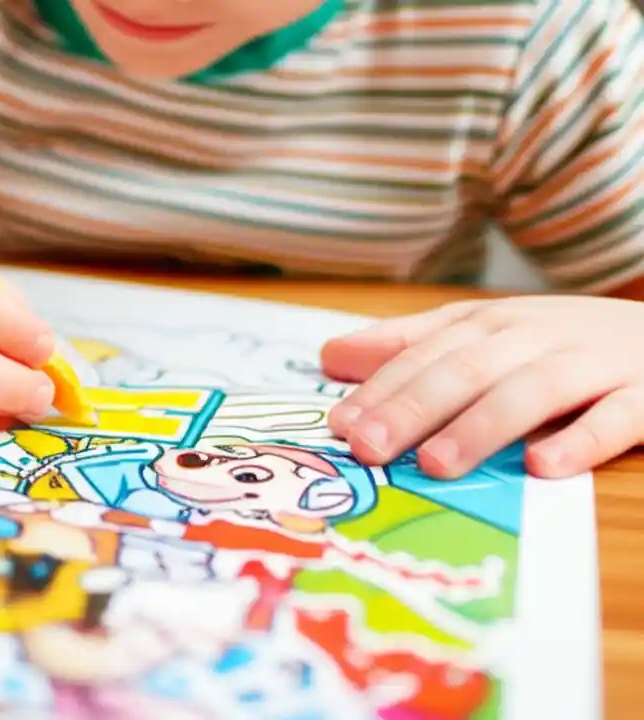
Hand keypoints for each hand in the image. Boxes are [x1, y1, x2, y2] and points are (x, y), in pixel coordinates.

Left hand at [321, 296, 643, 478]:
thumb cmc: (567, 343)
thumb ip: (412, 345)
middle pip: (467, 369)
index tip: (340, 425)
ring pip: (532, 391)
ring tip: (437, 464)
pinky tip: (544, 466)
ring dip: (482, 427)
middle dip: (413, 407)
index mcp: (494, 324)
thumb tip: (331, 356)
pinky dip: (580, 439)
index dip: (382, 387)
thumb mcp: (489, 333)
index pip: (427, 353)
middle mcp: (538, 337)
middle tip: (370, 448)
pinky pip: (615, 417)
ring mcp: (596, 364)